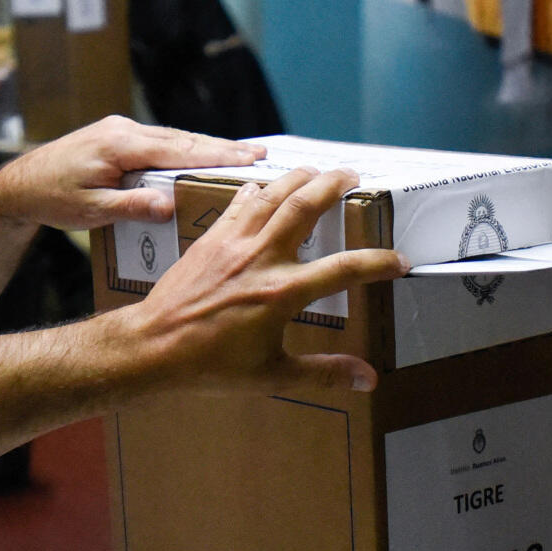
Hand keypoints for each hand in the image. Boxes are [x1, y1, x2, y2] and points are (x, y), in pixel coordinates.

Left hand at [0, 116, 265, 230]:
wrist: (18, 184)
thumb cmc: (51, 198)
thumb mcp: (89, 211)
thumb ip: (131, 206)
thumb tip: (169, 205)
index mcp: (120, 144)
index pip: (179, 150)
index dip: (218, 155)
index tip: (250, 157)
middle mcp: (123, 130)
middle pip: (183, 139)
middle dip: (223, 147)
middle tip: (261, 154)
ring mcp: (120, 130)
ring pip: (173, 139)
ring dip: (206, 147)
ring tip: (243, 155)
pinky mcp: (117, 136)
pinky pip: (160, 142)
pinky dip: (185, 149)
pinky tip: (203, 157)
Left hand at [116, 165, 402, 394]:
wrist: (153, 347)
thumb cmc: (210, 366)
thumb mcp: (273, 375)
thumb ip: (324, 372)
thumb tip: (367, 379)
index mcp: (282, 292)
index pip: (345, 269)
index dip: (378, 262)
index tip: (398, 260)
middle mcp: (261, 258)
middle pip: (306, 205)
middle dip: (335, 184)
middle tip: (354, 176)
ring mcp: (234, 242)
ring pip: (273, 193)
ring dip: (299, 177)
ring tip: (317, 171)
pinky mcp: (211, 237)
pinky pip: (239, 202)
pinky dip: (257, 191)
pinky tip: (264, 188)